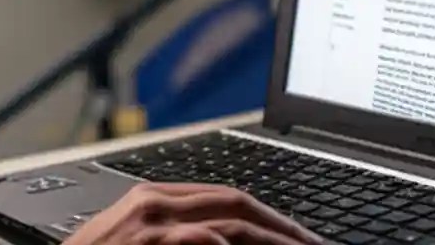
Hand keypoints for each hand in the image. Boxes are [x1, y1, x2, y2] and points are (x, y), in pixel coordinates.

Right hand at [62, 183, 322, 244]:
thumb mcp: (133, 243)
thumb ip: (174, 236)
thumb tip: (219, 239)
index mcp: (151, 195)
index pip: (227, 195)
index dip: (271, 217)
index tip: (301, 238)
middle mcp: (153, 200)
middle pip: (238, 200)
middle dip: (285, 226)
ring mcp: (150, 221)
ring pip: (232, 219)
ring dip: (275, 240)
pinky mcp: (147, 240)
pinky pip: (203, 239)